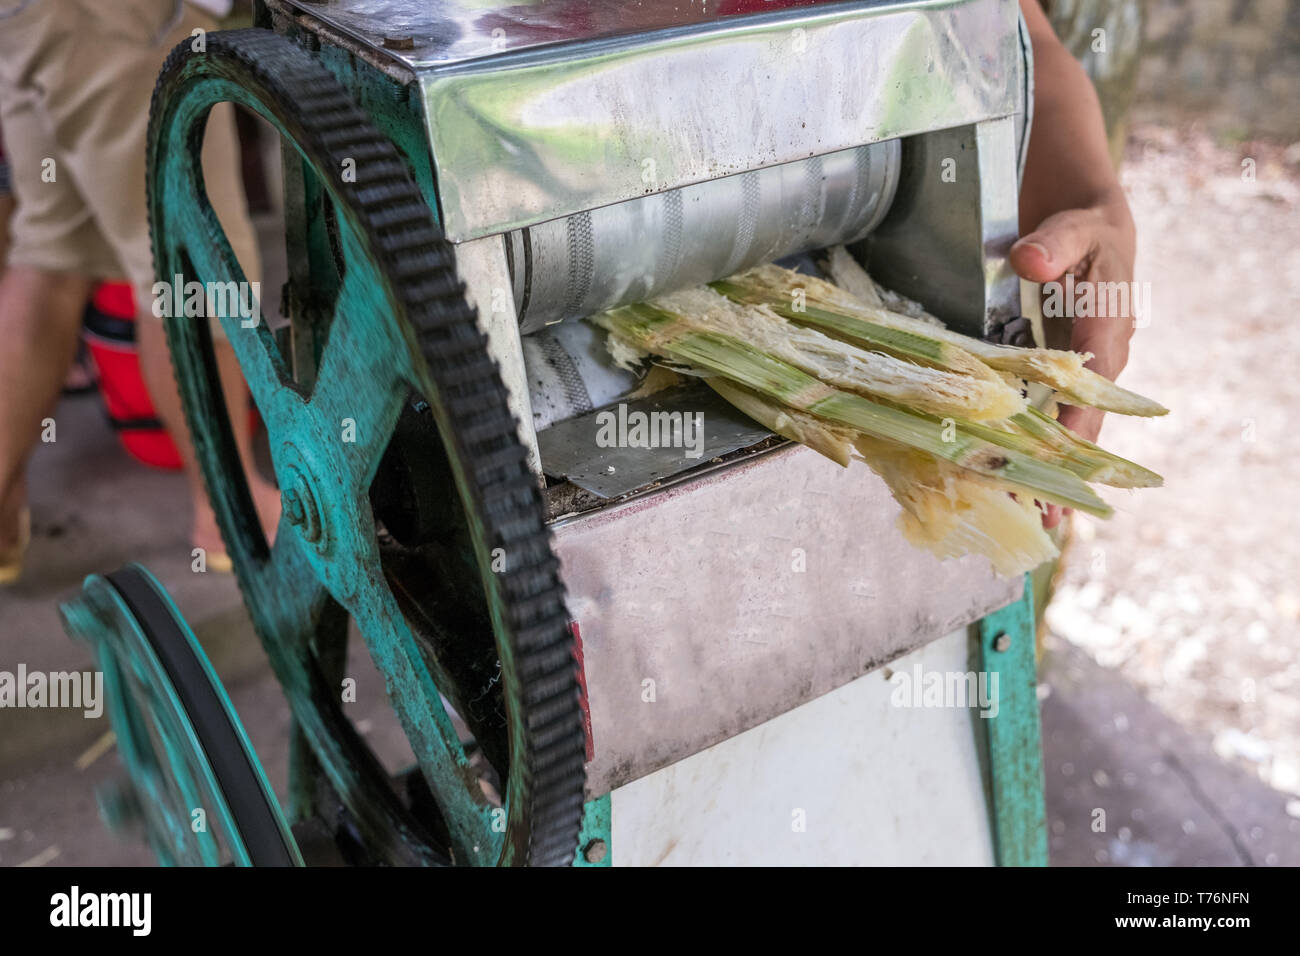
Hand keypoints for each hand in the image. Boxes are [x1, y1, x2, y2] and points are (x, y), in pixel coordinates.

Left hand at [1009, 193, 1136, 528]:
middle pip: (1082, 423)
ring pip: (1065, 428)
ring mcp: (1082, 370)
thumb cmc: (1085, 226)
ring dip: (1048, 470)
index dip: (1076, 427)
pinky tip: (1013, 478)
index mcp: (1108, 329)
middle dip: (1063, 470)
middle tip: (1043, 517)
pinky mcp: (1060, 372)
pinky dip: (1033, 446)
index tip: (1061, 466)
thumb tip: (1030, 261)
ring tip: (1032, 518)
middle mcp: (1101, 358)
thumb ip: (1053, 243)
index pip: (1093, 387)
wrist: (1090, 224)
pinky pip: (1047, 415)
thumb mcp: (1073, 226)